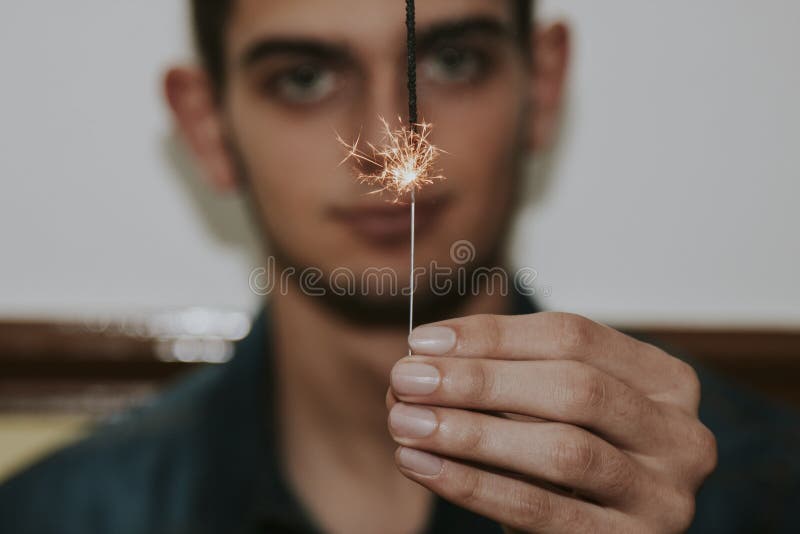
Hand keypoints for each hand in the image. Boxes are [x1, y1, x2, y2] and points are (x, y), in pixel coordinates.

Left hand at [386, 313, 716, 532]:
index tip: (422, 342)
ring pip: (563, 447)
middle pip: (573, 386)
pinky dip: (473, 484)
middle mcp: (681, 433)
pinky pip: (542, 510)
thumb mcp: (550, 408)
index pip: (573, 335)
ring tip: (405, 421)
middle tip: (405, 379)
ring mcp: (665, 494)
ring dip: (470, 431)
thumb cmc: (570, 459)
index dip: (492, 335)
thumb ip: (504, 379)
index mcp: (664, 380)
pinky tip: (423, 465)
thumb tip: (423, 359)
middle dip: (479, 379)